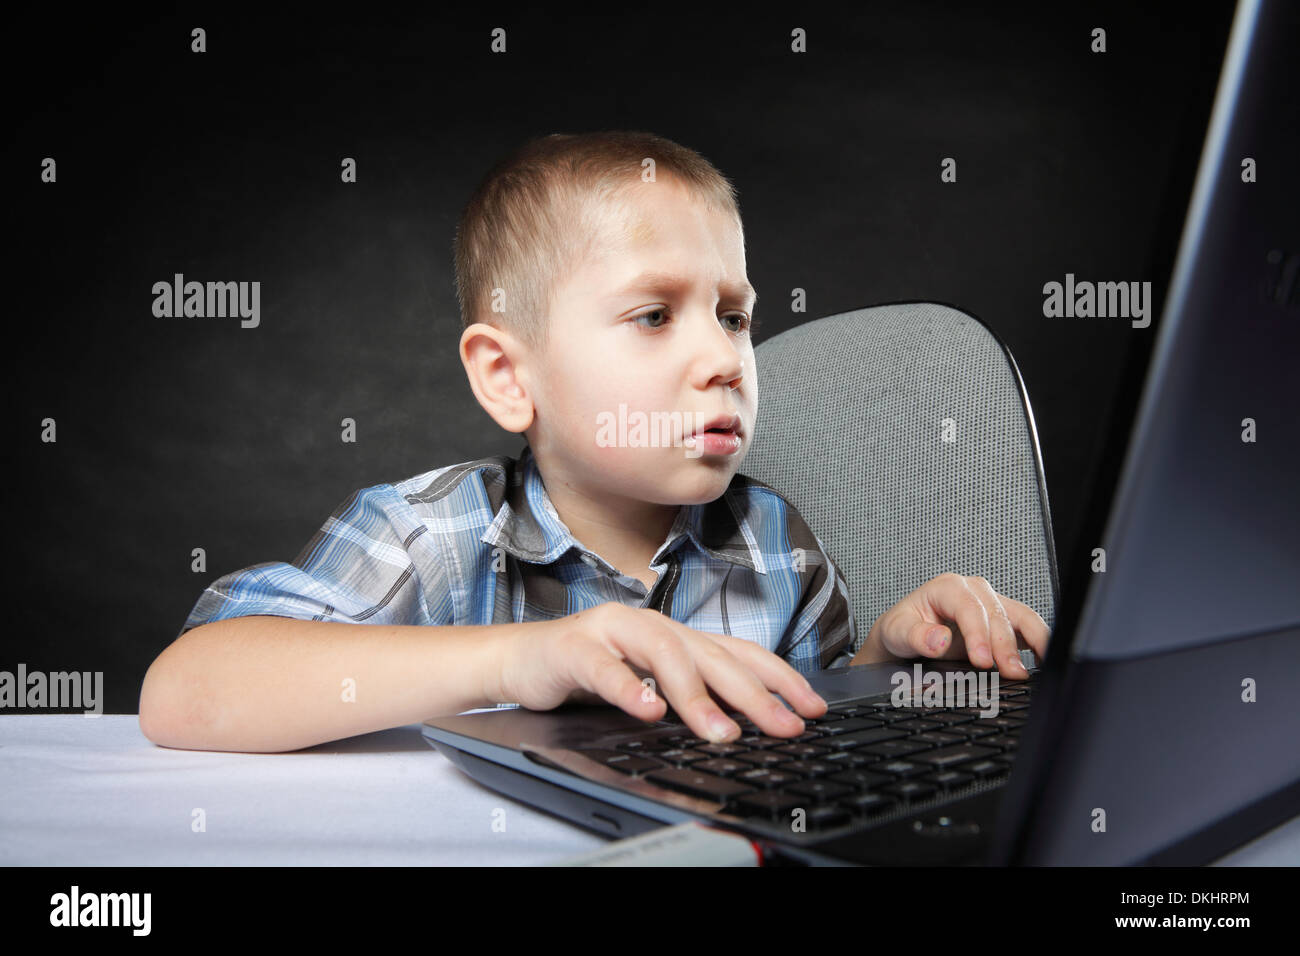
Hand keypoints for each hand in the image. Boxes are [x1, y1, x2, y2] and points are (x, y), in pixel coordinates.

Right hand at [496, 602, 827, 742]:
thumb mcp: (650, 683)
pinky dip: (628, 688)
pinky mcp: (574, 647)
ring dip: (696, 695)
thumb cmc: (589, 672)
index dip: (778, 677)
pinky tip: (648, 711)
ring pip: (664, 655)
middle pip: (710, 654)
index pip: (738, 652)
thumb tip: (747, 724)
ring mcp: (612, 631)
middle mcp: (651, 625)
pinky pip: (604, 668)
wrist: (520, 660)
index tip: (812, 708)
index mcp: (676, 635)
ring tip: (720, 731)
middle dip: (752, 693)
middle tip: (783, 726)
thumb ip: (691, 694)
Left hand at [851, 573, 1050, 679]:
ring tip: (1031, 669)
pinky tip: (1045, 662)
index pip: (970, 607)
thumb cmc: (902, 629)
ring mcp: (992, 604)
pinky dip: (1040, 643)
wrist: (906, 635)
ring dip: (1032, 643)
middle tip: (1010, 673)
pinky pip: (1028, 627)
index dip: (979, 634)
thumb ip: (916, 636)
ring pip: (1021, 617)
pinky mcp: (1004, 621)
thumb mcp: (898, 632)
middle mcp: (974, 591)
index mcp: (948, 587)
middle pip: (998, 614)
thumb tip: (939, 639)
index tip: (982, 661)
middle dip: (1005, 646)